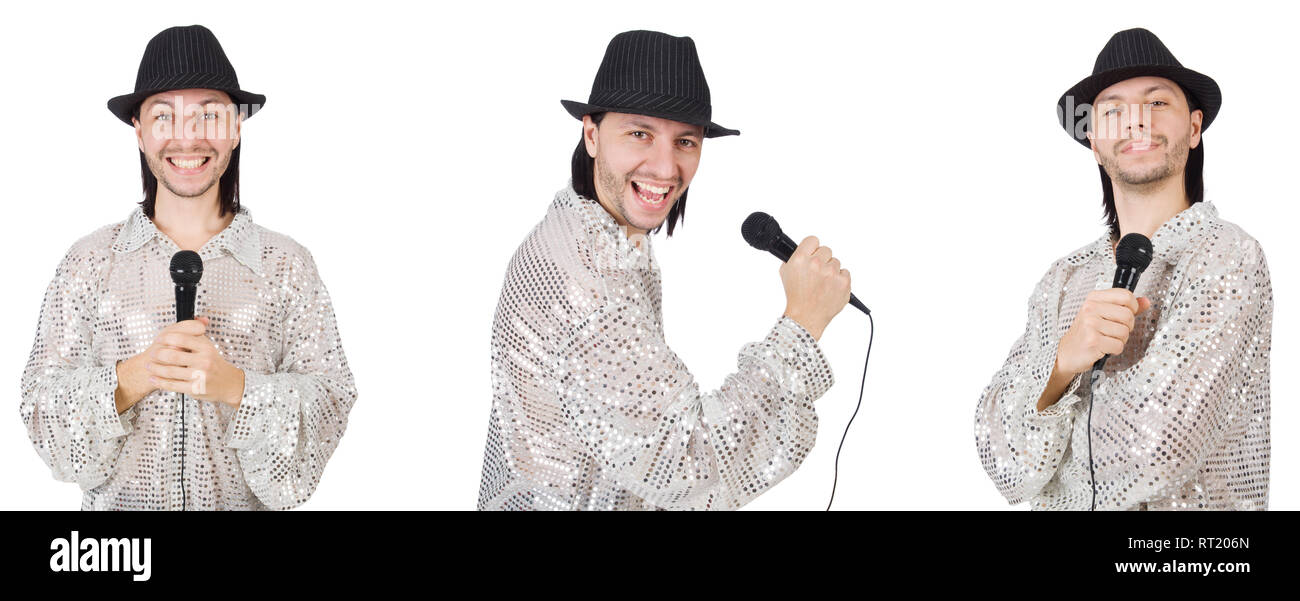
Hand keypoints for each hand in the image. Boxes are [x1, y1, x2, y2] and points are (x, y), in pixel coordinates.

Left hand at [117, 317, 245, 411]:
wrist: (229, 382)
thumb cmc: (214, 363)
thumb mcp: (208, 346)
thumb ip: (196, 335)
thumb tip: (190, 321)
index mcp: (206, 348)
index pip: (182, 338)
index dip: (166, 338)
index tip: (158, 339)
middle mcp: (204, 361)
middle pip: (173, 356)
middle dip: (158, 354)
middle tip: (152, 354)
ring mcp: (199, 376)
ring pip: (170, 371)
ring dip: (156, 369)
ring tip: (149, 366)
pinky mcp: (195, 389)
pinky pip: (173, 385)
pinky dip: (160, 382)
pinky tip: (154, 378)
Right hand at [780, 236, 851, 339]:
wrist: (806, 317)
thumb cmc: (796, 297)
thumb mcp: (786, 273)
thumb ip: (795, 258)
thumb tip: (804, 249)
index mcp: (800, 259)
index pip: (813, 240)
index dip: (812, 247)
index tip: (813, 253)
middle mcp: (816, 264)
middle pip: (826, 250)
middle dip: (822, 260)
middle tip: (817, 273)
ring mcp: (831, 273)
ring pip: (836, 262)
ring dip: (831, 271)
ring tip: (822, 284)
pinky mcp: (844, 283)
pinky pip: (845, 272)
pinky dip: (840, 279)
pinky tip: (831, 288)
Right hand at [1055, 288, 1152, 375]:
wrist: (1067, 352)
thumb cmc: (1085, 333)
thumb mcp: (1103, 314)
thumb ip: (1125, 307)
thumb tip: (1146, 302)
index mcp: (1094, 298)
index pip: (1126, 295)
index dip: (1133, 307)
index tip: (1125, 314)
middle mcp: (1090, 308)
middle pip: (1128, 315)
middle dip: (1127, 327)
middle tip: (1113, 331)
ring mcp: (1090, 324)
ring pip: (1125, 332)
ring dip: (1120, 340)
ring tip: (1106, 339)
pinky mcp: (1093, 341)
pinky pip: (1118, 346)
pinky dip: (1114, 350)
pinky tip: (1103, 347)